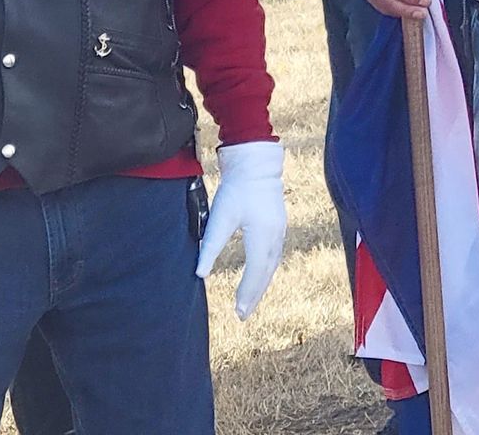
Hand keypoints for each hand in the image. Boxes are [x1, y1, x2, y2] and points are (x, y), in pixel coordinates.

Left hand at [195, 140, 287, 318]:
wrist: (256, 165)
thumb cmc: (237, 189)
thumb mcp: (220, 218)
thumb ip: (211, 247)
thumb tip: (199, 274)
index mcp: (261, 235)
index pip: (255, 272)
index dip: (247, 293)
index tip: (238, 311)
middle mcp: (275, 235)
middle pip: (266, 272)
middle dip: (254, 294)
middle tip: (242, 314)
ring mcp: (280, 230)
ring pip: (272, 265)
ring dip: (261, 284)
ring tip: (249, 301)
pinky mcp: (278, 226)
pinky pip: (274, 255)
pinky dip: (266, 271)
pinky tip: (259, 276)